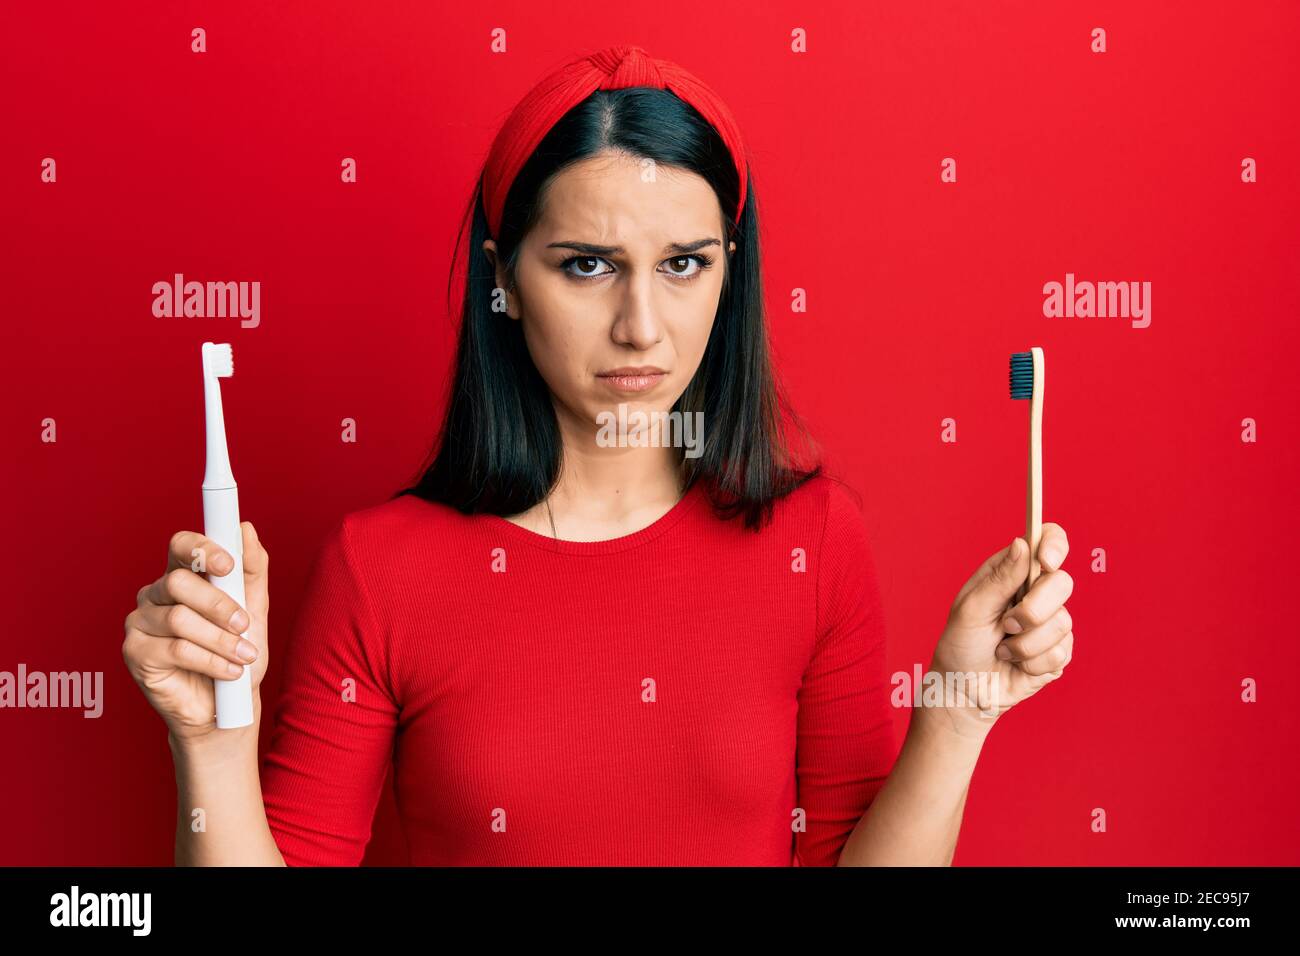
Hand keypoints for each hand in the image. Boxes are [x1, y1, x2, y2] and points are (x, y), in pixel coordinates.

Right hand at [122, 522, 269, 742]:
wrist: (226, 706)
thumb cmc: (237, 654)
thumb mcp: (255, 609)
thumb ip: (252, 569)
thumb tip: (247, 530)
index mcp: (183, 576)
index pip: (180, 546)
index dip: (201, 549)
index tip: (227, 565)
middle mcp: (156, 594)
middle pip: (179, 582)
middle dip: (219, 605)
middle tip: (244, 625)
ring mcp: (140, 622)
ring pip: (179, 619)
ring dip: (219, 640)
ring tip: (242, 656)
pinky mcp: (134, 652)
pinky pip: (174, 648)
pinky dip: (209, 660)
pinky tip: (228, 671)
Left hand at [926, 523, 1073, 737]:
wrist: (964, 690)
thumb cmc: (961, 645)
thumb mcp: (971, 609)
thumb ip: (999, 579)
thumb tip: (1023, 543)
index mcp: (1013, 572)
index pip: (1048, 542)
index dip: (1054, 545)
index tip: (1046, 561)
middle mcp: (1036, 593)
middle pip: (1063, 583)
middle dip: (1033, 609)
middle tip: (1006, 625)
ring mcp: (1051, 623)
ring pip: (1062, 623)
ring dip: (1025, 643)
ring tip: (1002, 649)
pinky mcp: (1059, 653)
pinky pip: (1061, 653)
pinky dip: (1031, 662)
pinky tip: (1015, 664)